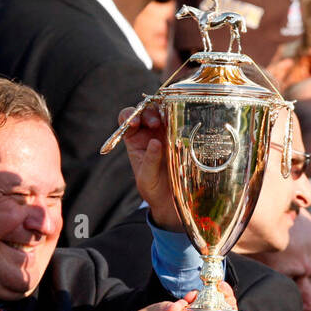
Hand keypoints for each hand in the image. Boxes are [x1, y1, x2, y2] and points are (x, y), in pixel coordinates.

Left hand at [119, 104, 181, 231]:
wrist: (172, 199)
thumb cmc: (154, 189)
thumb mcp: (147, 178)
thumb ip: (149, 161)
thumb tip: (155, 142)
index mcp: (134, 140)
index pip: (126, 119)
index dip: (129, 116)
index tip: (135, 124)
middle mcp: (149, 132)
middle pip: (145, 110)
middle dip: (149, 113)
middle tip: (155, 125)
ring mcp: (166, 132)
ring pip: (164, 111)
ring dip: (166, 112)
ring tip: (169, 124)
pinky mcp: (182, 135)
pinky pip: (181, 120)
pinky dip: (182, 116)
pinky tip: (184, 123)